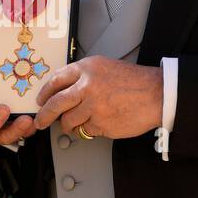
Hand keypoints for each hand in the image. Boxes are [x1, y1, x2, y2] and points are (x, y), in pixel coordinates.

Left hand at [32, 56, 162, 139]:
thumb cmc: (134, 81)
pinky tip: (96, 123)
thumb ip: (84, 76)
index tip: (40, 100)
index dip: (45, 92)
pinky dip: (88, 129)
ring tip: (75, 123)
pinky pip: (86, 130)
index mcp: (87, 69)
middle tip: (41, 121)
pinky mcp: (101, 124)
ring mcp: (93, 106)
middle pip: (55, 103)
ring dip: (69, 125)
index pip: (56, 80)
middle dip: (45, 115)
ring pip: (69, 121)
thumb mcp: (105, 67)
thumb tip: (63, 90)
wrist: (157, 94)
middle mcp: (87, 86)